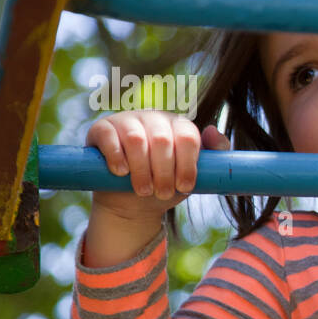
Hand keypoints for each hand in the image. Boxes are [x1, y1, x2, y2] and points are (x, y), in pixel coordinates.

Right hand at [85, 109, 230, 222]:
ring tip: (144, 190)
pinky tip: (121, 172)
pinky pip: (109, 136)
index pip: (188, 137)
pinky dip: (116, 156)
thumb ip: (215, 154)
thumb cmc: (166, 184)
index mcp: (179, 126)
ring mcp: (127, 120)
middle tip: (163, 193)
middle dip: (164, 172)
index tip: (184, 187)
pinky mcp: (102, 128)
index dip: (187, 164)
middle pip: (163, 140)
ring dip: (141, 169)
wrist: (131, 200)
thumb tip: (212, 130)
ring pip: (136, 139)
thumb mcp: (193, 174)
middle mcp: (154, 118)